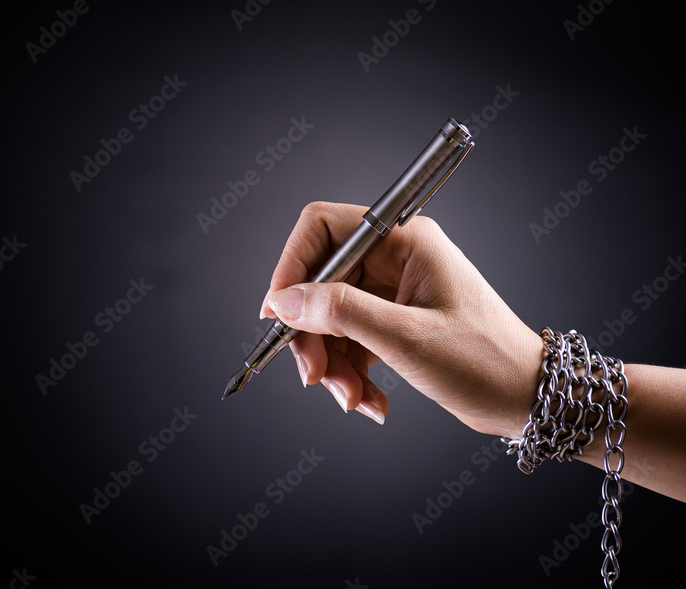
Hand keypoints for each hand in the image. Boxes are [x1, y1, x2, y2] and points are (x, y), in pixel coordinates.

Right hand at [260, 201, 542, 437]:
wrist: (527, 397)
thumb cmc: (486, 361)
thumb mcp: (407, 338)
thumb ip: (341, 313)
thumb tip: (285, 302)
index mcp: (404, 241)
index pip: (322, 229)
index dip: (291, 268)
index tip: (278, 314)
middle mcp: (394, 258)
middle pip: (319, 282)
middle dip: (313, 334)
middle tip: (315, 376)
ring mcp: (392, 290)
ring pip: (329, 318)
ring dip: (332, 364)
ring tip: (353, 399)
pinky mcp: (392, 320)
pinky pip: (348, 340)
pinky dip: (349, 373)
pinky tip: (369, 400)